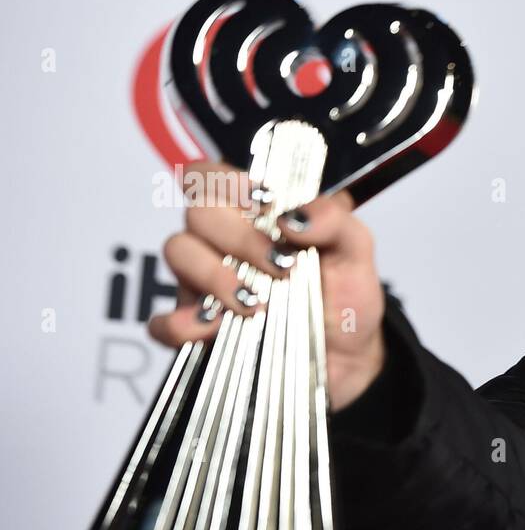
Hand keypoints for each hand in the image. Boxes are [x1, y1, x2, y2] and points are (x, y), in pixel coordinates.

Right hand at [147, 160, 386, 410]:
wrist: (349, 354)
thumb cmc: (345, 294)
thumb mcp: (355, 252)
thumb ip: (333, 221)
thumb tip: (291, 216)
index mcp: (256, 213)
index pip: (214, 176)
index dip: (226, 180)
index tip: (263, 201)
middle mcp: (223, 240)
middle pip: (199, 213)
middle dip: (240, 238)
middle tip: (283, 267)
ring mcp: (204, 282)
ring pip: (178, 252)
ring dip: (214, 274)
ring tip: (255, 303)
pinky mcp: (198, 328)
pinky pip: (163, 322)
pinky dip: (181, 324)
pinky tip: (214, 328)